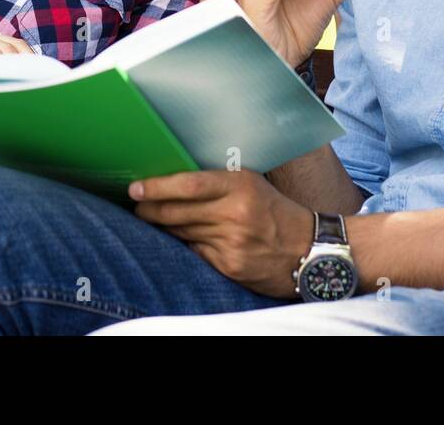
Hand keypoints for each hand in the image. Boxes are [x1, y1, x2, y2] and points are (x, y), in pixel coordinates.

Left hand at [129, 169, 313, 297]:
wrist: (307, 250)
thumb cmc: (275, 211)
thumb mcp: (253, 184)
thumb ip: (218, 181)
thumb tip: (175, 178)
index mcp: (241, 185)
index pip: (189, 185)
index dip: (158, 187)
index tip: (136, 187)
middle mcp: (235, 213)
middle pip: (178, 211)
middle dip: (150, 209)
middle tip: (136, 204)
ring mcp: (232, 242)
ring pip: (182, 232)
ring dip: (162, 226)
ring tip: (150, 217)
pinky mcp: (229, 265)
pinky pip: (194, 251)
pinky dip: (184, 243)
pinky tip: (178, 236)